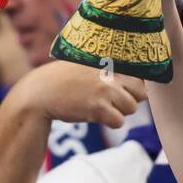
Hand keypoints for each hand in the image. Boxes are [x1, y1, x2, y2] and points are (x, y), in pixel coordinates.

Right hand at [15, 59, 146, 128]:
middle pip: (141, 92)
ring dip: (118, 112)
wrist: (41, 92)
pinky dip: (109, 122)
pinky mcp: (98, 107)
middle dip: (129, 100)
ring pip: (131, 108)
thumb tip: (136, 79)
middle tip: (110, 101)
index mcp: (110, 59)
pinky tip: (94, 114)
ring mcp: (105, 90)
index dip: (133, 85)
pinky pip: (119, 122)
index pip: (140, 74)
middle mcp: (111, 73)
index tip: (121, 88)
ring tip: (100, 107)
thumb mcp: (86, 63)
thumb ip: (109, 67)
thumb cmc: (63, 79)